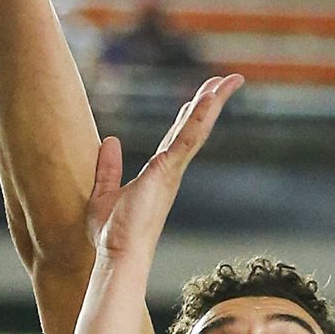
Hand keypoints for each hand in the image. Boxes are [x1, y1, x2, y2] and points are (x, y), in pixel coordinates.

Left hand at [86, 74, 243, 266]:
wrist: (117, 255)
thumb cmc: (112, 234)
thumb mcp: (104, 192)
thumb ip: (108, 167)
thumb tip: (111, 141)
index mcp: (159, 173)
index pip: (179, 135)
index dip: (192, 113)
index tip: (203, 94)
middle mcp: (171, 170)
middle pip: (195, 127)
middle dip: (211, 101)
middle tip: (228, 79)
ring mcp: (172, 171)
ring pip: (197, 129)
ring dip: (213, 103)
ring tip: (230, 80)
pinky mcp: (166, 172)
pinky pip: (186, 139)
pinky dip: (199, 118)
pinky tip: (210, 98)